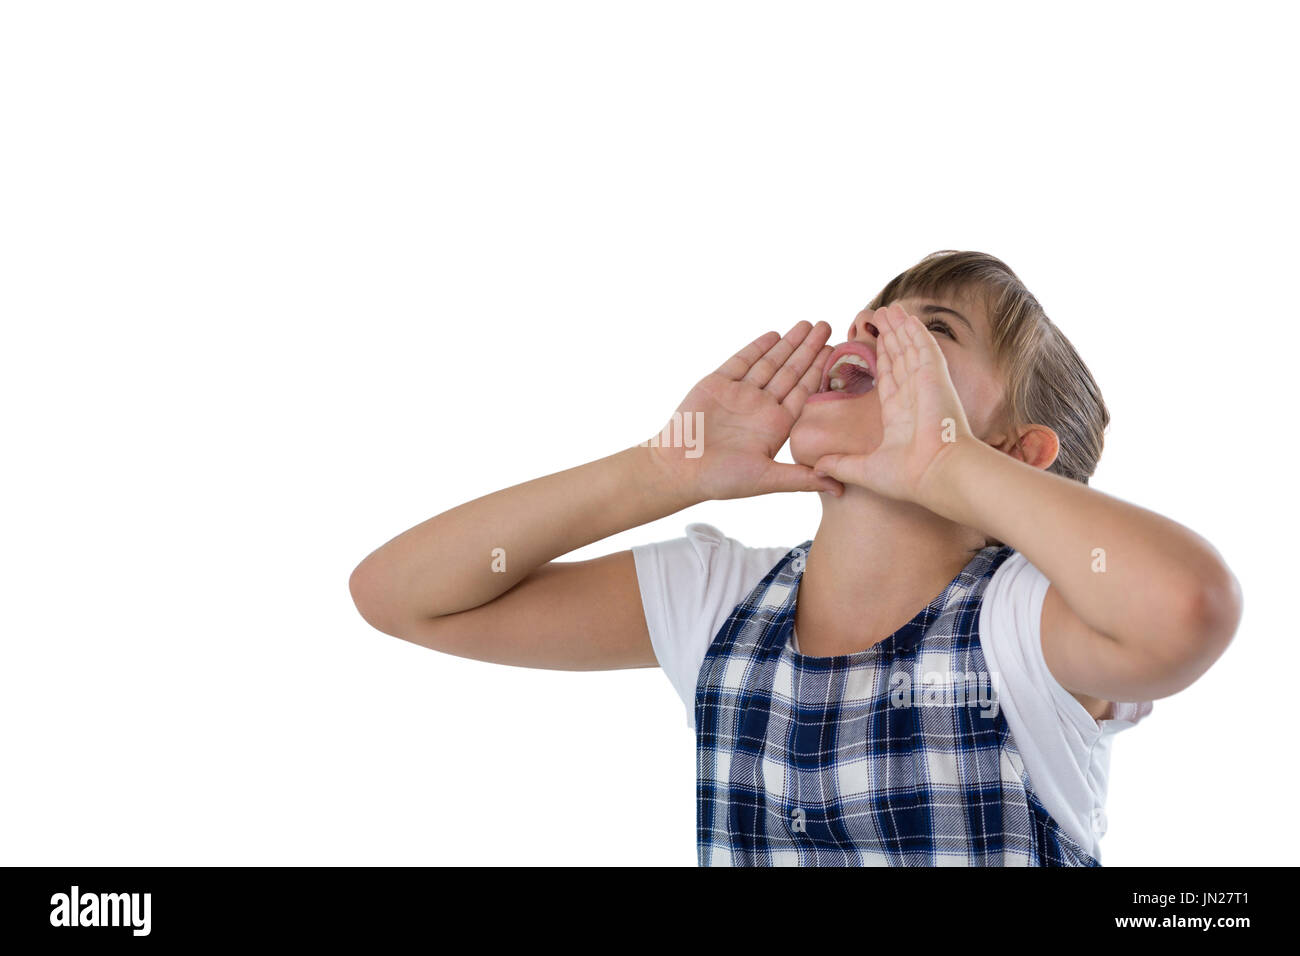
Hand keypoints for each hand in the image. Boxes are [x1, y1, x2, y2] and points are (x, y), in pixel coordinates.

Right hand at [643, 321, 845, 500]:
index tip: (836, 354)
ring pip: (769, 362)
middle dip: (809, 349)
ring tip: (807, 324)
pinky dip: (757, 348)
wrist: (679, 469)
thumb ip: (802, 478)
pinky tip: (774, 335)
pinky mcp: (718, 384)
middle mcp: (760, 406)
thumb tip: (840, 490)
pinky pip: (741, 361)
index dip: (819, 372)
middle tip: (827, 326)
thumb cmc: (721, 479)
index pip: (803, 393)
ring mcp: (740, 393)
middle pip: (790, 371)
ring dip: (788, 343)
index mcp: (775, 426)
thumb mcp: (767, 479)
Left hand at [811, 304, 972, 505]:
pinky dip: (914, 331)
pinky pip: (923, 347)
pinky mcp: (934, 375)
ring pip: (909, 349)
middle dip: (889, 338)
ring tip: (887, 309)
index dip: (881, 362)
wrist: (936, 473)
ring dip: (898, 329)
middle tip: (879, 318)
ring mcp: (925, 384)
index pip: (888, 380)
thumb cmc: (907, 478)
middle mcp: (913, 397)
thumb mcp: (864, 470)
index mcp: (899, 415)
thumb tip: (816, 468)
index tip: (873, 347)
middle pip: (898, 359)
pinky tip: (906, 317)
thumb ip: (840, 464)